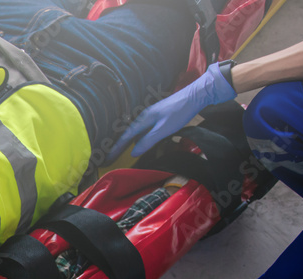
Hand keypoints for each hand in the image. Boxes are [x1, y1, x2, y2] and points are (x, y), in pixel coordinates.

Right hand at [108, 62, 235, 160]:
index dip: (116, 148)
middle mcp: (144, 117)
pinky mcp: (157, 116)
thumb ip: (148, 141)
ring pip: (135, 132)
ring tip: (121, 153)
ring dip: (128, 142)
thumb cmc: (179, 112)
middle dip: (118, 146)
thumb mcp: (163, 129)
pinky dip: (138, 138)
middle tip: (110, 157)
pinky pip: (143, 130)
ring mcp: (151, 116)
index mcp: (143, 120)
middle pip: (128, 134)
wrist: (195, 96)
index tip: (107, 158)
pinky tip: (140, 143)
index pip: (125, 136)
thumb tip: (133, 153)